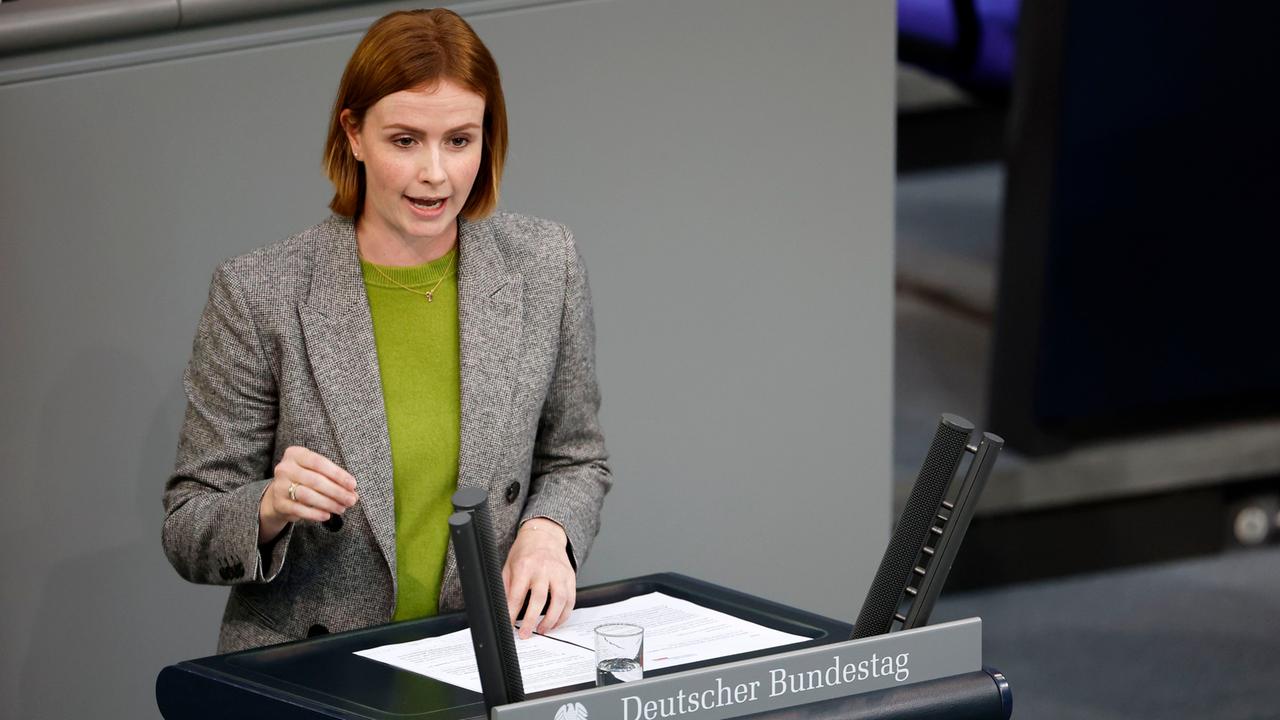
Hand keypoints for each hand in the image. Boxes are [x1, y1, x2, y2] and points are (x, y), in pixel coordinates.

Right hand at [258, 446, 357, 543]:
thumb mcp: (316, 472)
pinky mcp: (278, 503)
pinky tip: (327, 516)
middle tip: (352, 500)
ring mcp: (279, 486)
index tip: (353, 485)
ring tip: (341, 508)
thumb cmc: (304, 479)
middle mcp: (285, 468)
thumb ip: (333, 478)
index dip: (338, 474)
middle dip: (337, 491)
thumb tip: (353, 492)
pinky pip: (299, 509)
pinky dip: (315, 514)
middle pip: (315, 480)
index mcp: (295, 454)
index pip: (320, 463)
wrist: (279, 494)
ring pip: (307, 495)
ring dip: (328, 503)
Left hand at [503, 518, 575, 638]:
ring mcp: (559, 573)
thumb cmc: (525, 551)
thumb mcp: (509, 565)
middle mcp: (544, 569)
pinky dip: (564, 615)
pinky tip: (556, 622)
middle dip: (531, 621)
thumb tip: (502, 608)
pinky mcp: (570, 577)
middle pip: (539, 600)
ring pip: (559, 601)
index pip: (517, 595)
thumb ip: (506, 587)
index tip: (508, 625)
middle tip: (525, 634)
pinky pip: (570, 600)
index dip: (511, 614)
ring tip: (542, 630)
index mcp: (525, 566)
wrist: (545, 535)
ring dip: (551, 620)